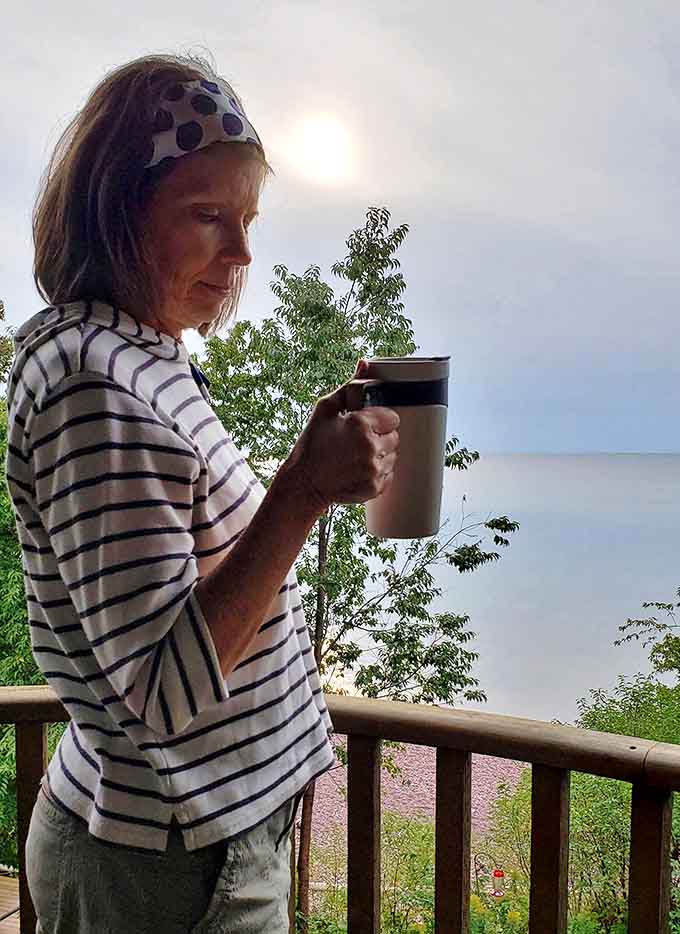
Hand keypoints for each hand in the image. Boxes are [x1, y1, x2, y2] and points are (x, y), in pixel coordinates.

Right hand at [283, 359, 399, 510]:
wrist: (303, 483)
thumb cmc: (312, 444)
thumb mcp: (325, 409)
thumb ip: (349, 386)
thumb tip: (365, 363)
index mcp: (361, 425)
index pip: (393, 417)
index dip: (379, 420)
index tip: (366, 425)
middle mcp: (371, 447)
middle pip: (394, 437)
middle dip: (380, 437)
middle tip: (358, 441)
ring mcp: (374, 470)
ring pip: (393, 456)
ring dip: (380, 455)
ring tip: (356, 456)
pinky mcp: (375, 488)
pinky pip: (388, 475)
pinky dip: (377, 472)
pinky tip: (357, 469)